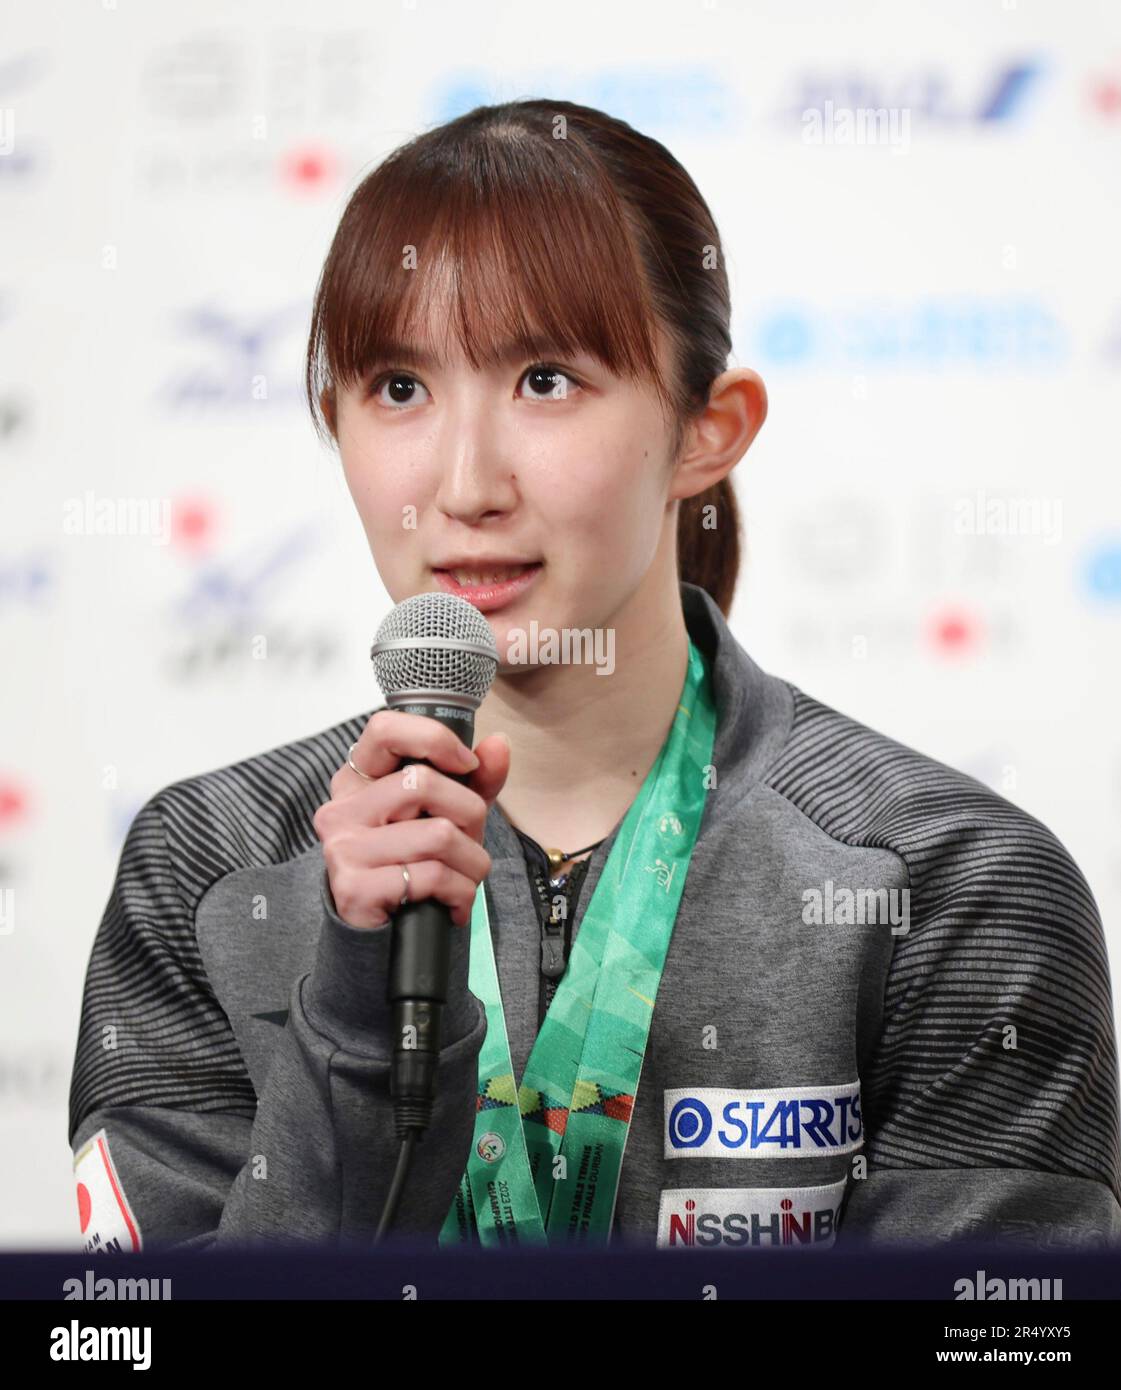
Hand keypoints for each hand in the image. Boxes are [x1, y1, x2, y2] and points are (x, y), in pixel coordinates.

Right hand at [312, 710, 510, 929]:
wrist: (382, 936)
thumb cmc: (413, 865)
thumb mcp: (448, 815)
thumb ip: (474, 780)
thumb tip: (499, 744)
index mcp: (358, 781)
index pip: (384, 730)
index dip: (434, 739)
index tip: (467, 764)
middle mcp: (342, 809)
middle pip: (425, 783)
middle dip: (470, 816)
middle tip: (470, 843)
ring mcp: (344, 849)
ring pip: (439, 834)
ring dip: (472, 863)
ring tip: (466, 879)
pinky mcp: (355, 887)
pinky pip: (432, 876)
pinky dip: (460, 893)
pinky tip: (453, 904)